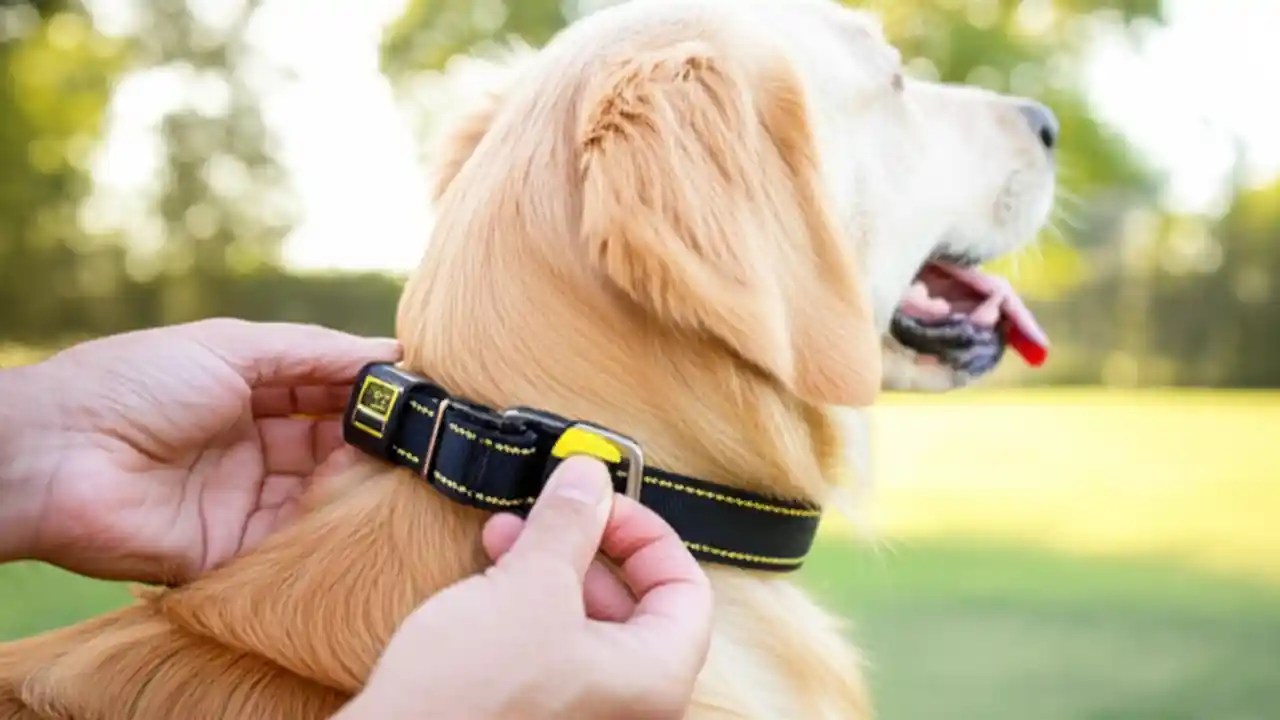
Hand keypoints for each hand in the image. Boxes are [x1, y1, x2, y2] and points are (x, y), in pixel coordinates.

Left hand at [0, 319, 399, 583]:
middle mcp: (249, 444)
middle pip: (328, 443)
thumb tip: (394, 349)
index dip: (368, 391)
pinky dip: (329, 524)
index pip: (324, 391)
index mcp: (246, 390)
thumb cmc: (139, 383)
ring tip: (400, 468)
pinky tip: (363, 507)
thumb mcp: (232, 347)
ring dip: (358, 480)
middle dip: (372, 437)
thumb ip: (314, 352)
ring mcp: (242, 496)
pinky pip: (293, 539)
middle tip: (420, 436)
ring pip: (319, 491)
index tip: (421, 393)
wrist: (59, 456)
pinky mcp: (233, 547)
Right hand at [336, 456, 713, 719]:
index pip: (687, 588)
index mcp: (654, 678)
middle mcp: (631, 705)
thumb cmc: (471, 696)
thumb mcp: (529, 587)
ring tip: (505, 534)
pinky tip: (490, 576)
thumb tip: (590, 474)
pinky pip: (553, 650)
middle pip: (635, 603)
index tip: (600, 502)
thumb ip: (569, 523)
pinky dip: (529, 606)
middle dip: (585, 545)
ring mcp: (584, 714)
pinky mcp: (538, 716)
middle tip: (550, 510)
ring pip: (587, 623)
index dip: (645, 533)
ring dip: (549, 568)